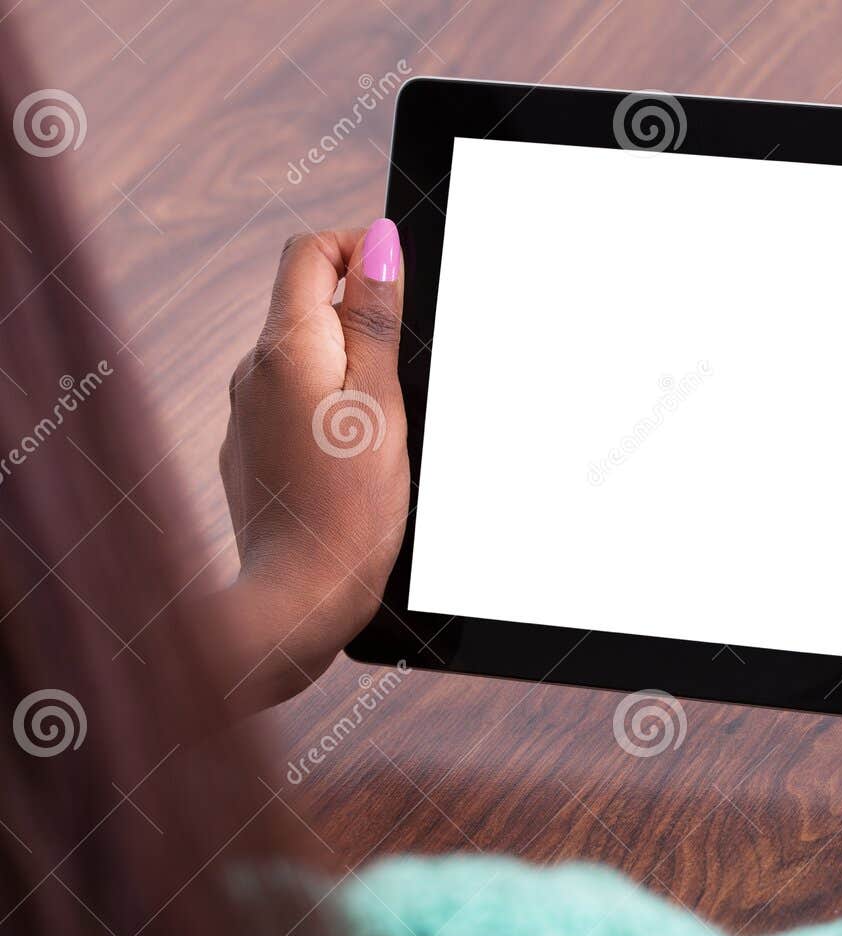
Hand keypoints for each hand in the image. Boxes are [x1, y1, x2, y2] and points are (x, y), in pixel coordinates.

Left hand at [212, 220, 408, 709]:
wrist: (298, 598)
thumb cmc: (351, 511)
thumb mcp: (381, 404)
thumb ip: (374, 320)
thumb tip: (378, 243)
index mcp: (286, 350)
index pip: (311, 251)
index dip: (361, 250)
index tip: (402, 286)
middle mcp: (253, 372)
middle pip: (307, 303)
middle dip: (363, 319)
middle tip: (407, 373)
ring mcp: (246, 412)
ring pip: (303, 357)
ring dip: (348, 369)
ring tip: (384, 427)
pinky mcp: (251, 448)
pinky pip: (292, 402)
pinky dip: (327, 408)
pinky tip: (354, 457)